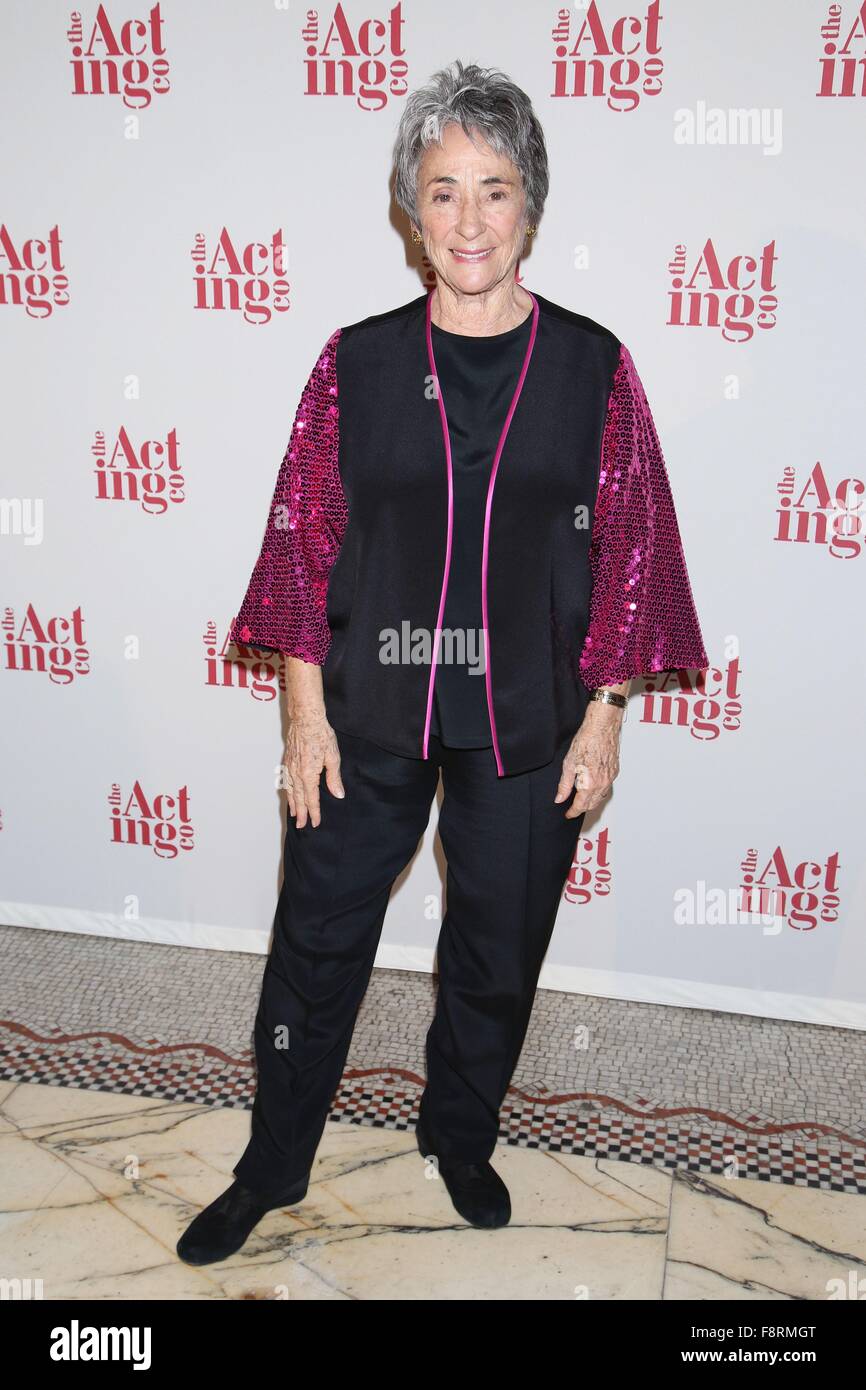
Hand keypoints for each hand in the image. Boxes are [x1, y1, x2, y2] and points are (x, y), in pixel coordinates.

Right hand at [283, 708, 344, 827]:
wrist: (306, 719)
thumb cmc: (321, 735)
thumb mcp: (333, 758)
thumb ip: (334, 778)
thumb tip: (338, 794)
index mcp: (308, 775)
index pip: (311, 799)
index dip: (314, 812)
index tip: (315, 823)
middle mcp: (296, 774)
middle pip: (298, 798)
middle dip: (301, 813)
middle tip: (301, 825)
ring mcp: (290, 767)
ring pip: (290, 791)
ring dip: (293, 804)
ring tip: (294, 814)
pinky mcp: (287, 761)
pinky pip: (286, 781)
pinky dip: (287, 791)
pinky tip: (289, 793)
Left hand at [554, 702, 623, 818]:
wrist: (602, 727)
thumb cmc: (586, 741)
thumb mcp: (568, 764)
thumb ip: (564, 785)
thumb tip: (559, 798)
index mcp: (589, 784)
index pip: (581, 806)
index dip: (573, 812)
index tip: (568, 814)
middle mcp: (602, 784)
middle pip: (592, 804)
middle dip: (582, 808)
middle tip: (572, 808)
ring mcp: (610, 778)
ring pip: (601, 797)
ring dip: (591, 801)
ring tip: (581, 799)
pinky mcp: (615, 771)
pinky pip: (606, 788)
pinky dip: (599, 792)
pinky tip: (592, 787)